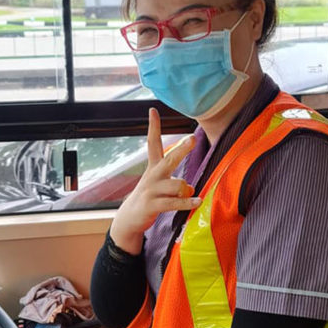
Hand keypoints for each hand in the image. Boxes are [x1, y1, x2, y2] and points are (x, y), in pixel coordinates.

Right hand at [109, 108, 200, 255]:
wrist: (130, 218)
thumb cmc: (151, 197)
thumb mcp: (161, 185)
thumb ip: (178, 183)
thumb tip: (191, 188)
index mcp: (153, 167)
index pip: (152, 143)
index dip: (153, 127)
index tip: (153, 110)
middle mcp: (152, 176)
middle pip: (169, 159)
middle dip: (181, 149)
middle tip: (192, 138)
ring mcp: (151, 190)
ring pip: (177, 185)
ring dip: (186, 191)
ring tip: (188, 197)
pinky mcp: (152, 205)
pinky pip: (174, 202)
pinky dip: (187, 202)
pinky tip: (197, 201)